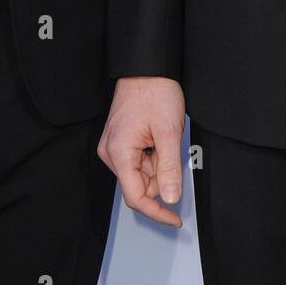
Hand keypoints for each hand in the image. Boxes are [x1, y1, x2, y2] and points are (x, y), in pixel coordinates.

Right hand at [97, 76, 185, 226]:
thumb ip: (169, 169)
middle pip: (139, 184)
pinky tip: (157, 136)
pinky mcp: (119, 141)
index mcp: (119, 153)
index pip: (136, 197)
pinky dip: (153, 154)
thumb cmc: (154, 91)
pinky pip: (138, 159)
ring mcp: (114, 146)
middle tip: (171, 149)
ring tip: (164, 137)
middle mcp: (111, 152)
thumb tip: (169, 198)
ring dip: (158, 163)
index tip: (174, 218)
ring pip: (141, 173)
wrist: (146, 67)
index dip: (157, 211)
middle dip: (160, 175)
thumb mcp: (168, 132)